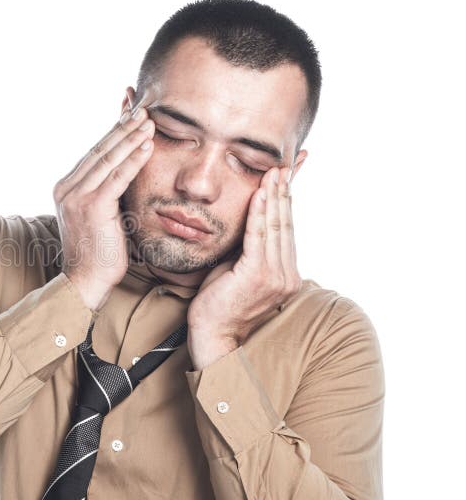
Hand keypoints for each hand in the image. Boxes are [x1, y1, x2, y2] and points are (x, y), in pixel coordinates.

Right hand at [54, 104, 154, 309]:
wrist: (85, 281)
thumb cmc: (97, 252)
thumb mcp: (99, 215)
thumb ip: (105, 192)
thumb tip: (124, 172)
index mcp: (66, 187)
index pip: (94, 153)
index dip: (113, 132)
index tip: (130, 114)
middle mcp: (67, 188)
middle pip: (100, 150)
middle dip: (123, 127)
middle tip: (142, 108)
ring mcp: (76, 196)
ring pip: (108, 159)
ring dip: (131, 137)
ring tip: (149, 120)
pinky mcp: (92, 206)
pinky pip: (117, 177)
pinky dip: (134, 159)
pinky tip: (147, 146)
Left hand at [186, 166, 301, 369]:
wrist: (212, 334)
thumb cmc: (219, 303)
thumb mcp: (237, 269)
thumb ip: (247, 248)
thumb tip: (248, 223)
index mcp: (285, 274)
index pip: (286, 230)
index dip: (286, 201)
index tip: (286, 177)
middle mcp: (287, 275)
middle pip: (286, 224)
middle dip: (284, 192)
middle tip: (284, 165)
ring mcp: (276, 276)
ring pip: (276, 226)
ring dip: (274, 196)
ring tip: (274, 172)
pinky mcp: (258, 275)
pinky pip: (259, 236)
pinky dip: (260, 212)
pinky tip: (260, 193)